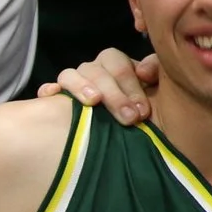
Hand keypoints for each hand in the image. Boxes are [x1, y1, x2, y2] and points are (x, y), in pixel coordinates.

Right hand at [38, 46, 158, 124]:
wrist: (145, 150)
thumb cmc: (152, 121)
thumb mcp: (163, 96)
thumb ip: (158, 72)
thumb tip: (143, 70)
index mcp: (119, 68)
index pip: (116, 61)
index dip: (129, 83)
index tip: (143, 110)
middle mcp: (96, 74)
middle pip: (94, 69)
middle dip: (114, 94)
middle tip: (130, 119)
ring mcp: (77, 87)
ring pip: (70, 74)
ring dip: (81, 86)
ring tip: (93, 103)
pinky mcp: (59, 104)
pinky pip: (49, 89)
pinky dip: (49, 90)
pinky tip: (51, 96)